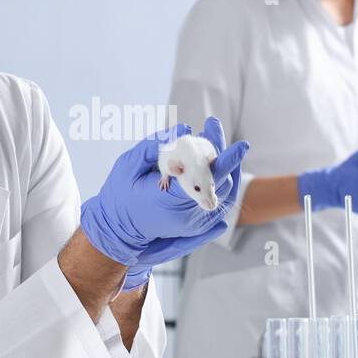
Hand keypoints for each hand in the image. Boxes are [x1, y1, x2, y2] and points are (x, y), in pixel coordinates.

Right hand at [80, 117, 249, 267]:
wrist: (115, 232)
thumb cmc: (118, 197)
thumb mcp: (128, 166)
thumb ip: (153, 146)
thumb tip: (182, 129)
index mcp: (170, 201)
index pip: (207, 178)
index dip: (227, 160)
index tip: (242, 145)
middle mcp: (187, 216)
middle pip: (219, 182)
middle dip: (222, 152)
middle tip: (211, 125)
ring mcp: (194, 224)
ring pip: (223, 192)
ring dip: (223, 165)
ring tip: (209, 140)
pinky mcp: (196, 227)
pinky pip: (218, 201)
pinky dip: (220, 180)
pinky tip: (212, 161)